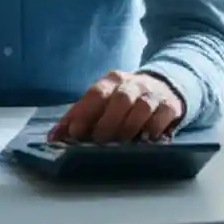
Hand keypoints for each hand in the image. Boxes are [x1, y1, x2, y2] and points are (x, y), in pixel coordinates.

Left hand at [49, 71, 184, 142]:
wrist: (166, 85)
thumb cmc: (126, 99)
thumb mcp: (104, 102)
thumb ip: (80, 117)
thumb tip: (54, 137)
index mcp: (111, 80)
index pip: (95, 93)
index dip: (84, 113)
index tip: (74, 132)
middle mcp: (132, 83)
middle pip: (119, 99)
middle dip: (107, 122)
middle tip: (98, 141)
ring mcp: (152, 93)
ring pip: (141, 107)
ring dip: (129, 126)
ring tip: (120, 143)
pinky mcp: (170, 105)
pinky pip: (162, 116)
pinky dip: (153, 129)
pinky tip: (145, 140)